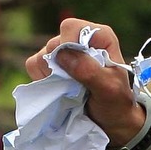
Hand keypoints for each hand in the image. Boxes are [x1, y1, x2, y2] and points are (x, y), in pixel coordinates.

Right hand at [23, 19, 143, 145]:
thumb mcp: (110, 89)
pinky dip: (42, 80)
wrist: (113, 122)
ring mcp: (63, 52)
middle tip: (76, 86)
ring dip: (52, 76)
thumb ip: (90, 71)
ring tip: (72, 90)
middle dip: (61, 67)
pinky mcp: (50, 65)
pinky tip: (60, 91)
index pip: (72, 27)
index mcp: (100, 37)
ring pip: (42, 56)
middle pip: (54, 43)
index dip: (67, 44)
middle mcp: (79, 40)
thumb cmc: (117, 103)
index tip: (71, 67)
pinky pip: (33, 66)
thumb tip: (62, 54)